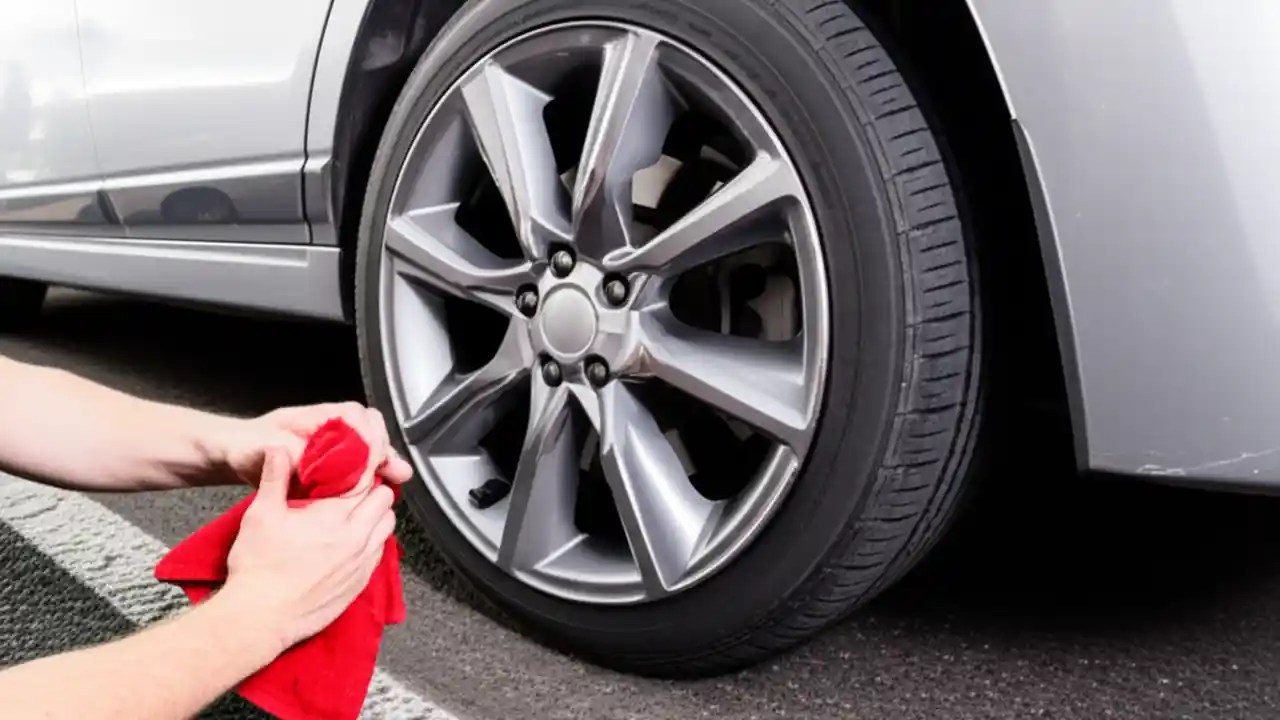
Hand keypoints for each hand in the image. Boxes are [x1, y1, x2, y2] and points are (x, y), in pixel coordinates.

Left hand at [213, 401, 413, 492]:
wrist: (233, 456)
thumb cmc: (245, 447)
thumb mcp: (263, 450)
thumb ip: (290, 455)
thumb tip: (314, 461)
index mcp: (317, 417)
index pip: (357, 417)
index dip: (370, 438)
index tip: (374, 460)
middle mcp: (330, 427)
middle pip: (370, 429)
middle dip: (383, 450)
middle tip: (394, 472)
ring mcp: (332, 443)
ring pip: (368, 446)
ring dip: (382, 462)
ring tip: (396, 479)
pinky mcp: (330, 462)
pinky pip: (358, 464)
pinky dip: (371, 474)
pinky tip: (379, 488)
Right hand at [222, 448, 396, 650]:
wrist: (259, 619)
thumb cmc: (257, 567)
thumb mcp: (260, 514)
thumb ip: (274, 477)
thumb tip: (278, 448)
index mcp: (335, 516)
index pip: (368, 482)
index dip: (360, 472)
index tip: (349, 471)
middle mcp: (356, 538)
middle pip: (385, 502)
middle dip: (372, 492)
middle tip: (352, 491)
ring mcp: (361, 564)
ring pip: (387, 528)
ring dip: (376, 518)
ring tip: (354, 516)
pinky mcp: (359, 585)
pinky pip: (379, 555)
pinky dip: (372, 543)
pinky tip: (352, 543)